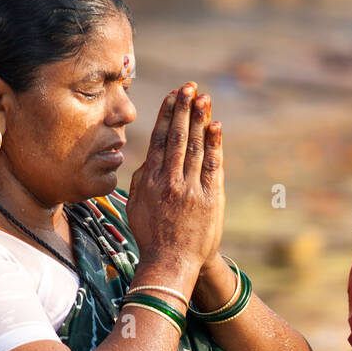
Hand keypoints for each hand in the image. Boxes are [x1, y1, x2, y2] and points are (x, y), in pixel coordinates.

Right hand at [126, 85, 224, 280]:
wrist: (170, 263)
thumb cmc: (152, 237)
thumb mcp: (136, 206)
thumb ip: (140, 181)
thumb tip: (147, 159)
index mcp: (150, 181)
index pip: (159, 140)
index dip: (166, 115)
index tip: (172, 96)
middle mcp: (169, 181)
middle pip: (177, 137)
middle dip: (184, 109)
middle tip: (190, 87)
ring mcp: (190, 189)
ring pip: (195, 147)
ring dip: (199, 119)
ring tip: (203, 98)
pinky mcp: (209, 199)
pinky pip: (212, 166)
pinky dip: (214, 144)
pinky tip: (215, 126)